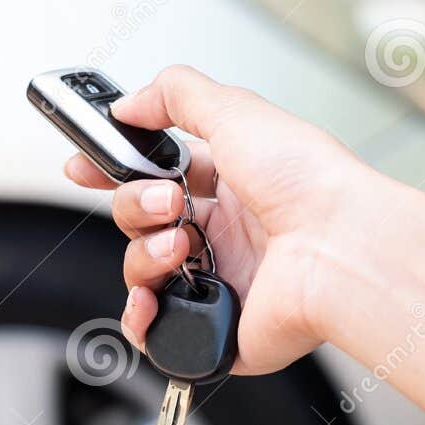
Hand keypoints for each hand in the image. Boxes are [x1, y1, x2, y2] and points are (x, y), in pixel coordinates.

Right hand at [62, 65, 375, 373]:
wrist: (339, 247)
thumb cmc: (310, 183)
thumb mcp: (236, 111)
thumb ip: (176, 95)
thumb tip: (129, 104)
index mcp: (233, 181)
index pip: (158, 173)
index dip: (117, 170)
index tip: (85, 166)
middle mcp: (226, 231)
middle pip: (142, 220)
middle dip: (137, 204)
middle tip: (168, 200)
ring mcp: (221, 279)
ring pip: (142, 270)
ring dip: (144, 252)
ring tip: (180, 245)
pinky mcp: (218, 326)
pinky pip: (158, 329)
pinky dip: (142, 316)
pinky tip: (153, 298)